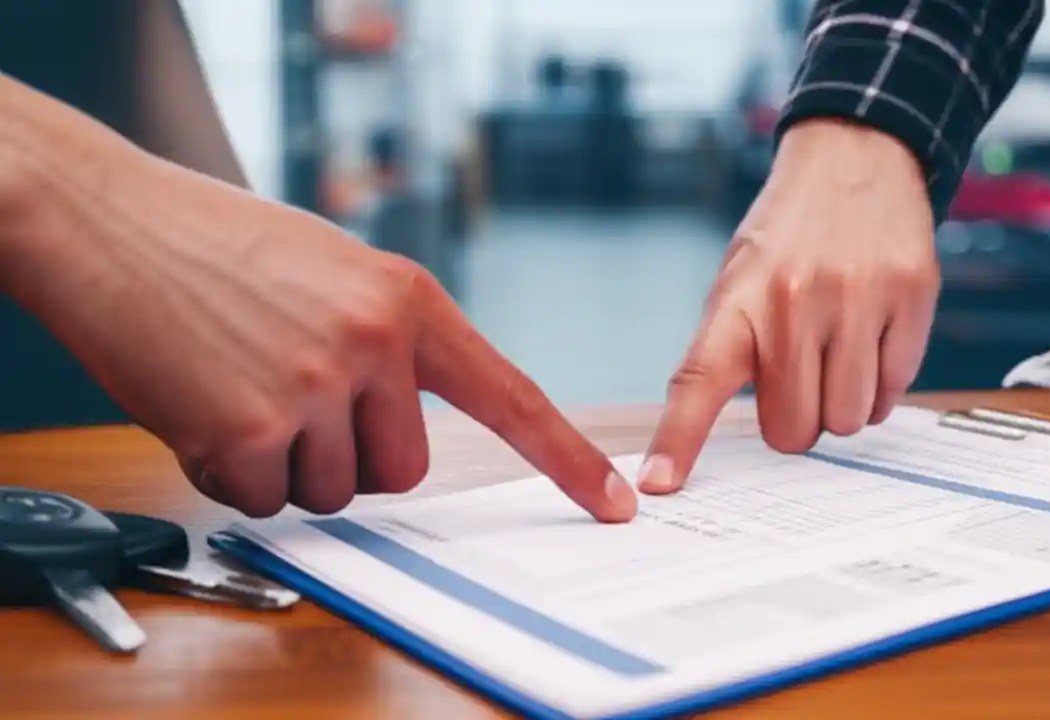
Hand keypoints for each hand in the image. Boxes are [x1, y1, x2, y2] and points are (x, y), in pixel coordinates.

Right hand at [6, 141, 635, 520]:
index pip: (508, 395)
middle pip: (403, 470)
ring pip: (331, 492)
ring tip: (239, 384)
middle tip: (291, 395)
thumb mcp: (336, 271)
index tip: (613, 501)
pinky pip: (261, 499)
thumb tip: (407, 423)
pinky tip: (202, 405)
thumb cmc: (220, 246)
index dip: (566, 456)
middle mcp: (375, 344)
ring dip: (286, 462)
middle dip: (350, 455)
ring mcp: (315, 387)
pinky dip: (228, 471)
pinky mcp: (248, 430)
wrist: (109, 221)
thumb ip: (389, 340)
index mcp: (410, 301)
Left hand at [639, 119, 938, 493]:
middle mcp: (794, 300)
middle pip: (793, 429)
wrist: (855, 158)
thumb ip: (730, 353)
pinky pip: (894, 390)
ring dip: (843, 406)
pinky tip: (872, 341)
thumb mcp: (740, 279)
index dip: (678, 439)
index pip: (698, 381)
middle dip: (796, 422)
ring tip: (837, 355)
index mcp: (739, 299)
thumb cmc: (789, 236)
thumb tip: (703, 446)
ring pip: (849, 419)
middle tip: (798, 381)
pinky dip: (881, 385)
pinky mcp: (912, 296)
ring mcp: (858, 298)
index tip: (658, 484)